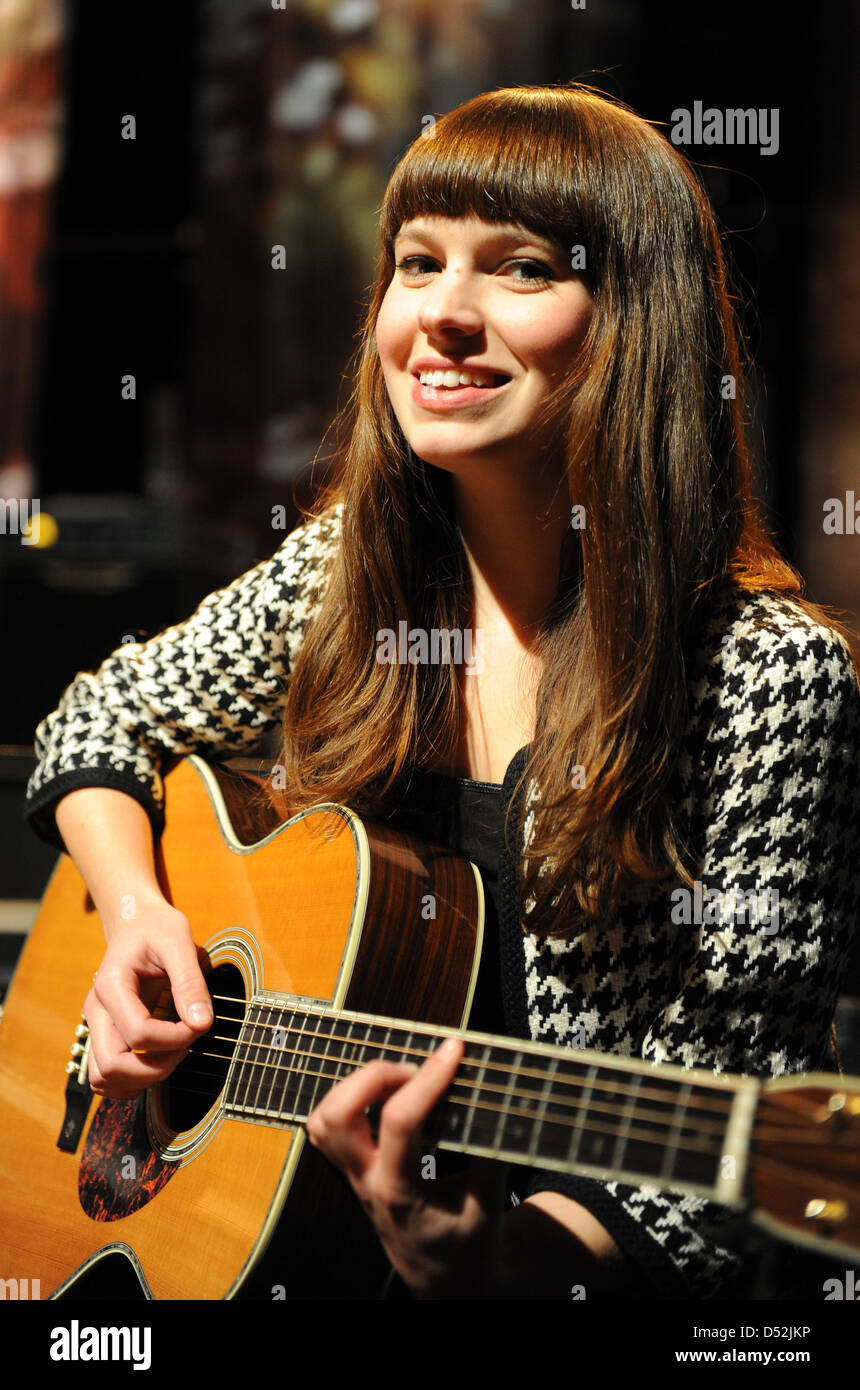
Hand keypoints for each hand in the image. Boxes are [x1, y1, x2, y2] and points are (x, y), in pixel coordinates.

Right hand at [84, 901, 212, 1099]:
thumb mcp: (178, 942)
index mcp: (111, 986)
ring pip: (104, 1079)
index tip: (199, 1024)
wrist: (135, 921)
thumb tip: (202, 1023)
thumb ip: (190, 982)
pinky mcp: (104, 1034)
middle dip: (156, 1067)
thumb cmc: (156, 927)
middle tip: (185, 1045)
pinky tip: (159, 1059)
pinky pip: (107, 1076)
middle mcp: (95, 1010)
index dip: (175, 1038)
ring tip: (173, 1053)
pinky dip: (133, 1080)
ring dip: (143, 1078)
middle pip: (112, 1066)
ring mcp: (96, 1025)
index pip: (139, 1034)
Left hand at [305, 1036, 507, 1297]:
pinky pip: (326, 1127)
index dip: (428, 1078)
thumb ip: (491, 1153)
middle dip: (376, 1076)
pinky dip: (348, 1099)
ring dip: (356, 1086)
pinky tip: (385, 1096)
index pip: (400, 1122)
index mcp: (400, 1194)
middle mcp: (366, 1183)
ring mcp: (352, 1178)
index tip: (455, 1050)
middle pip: (337, 1115)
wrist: (444, 1284)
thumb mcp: (488, 1206)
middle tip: (419, 1069)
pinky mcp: (350, 1172)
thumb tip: (500, 1098)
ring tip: (401, 1080)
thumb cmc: (467, 1248)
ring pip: (322, 1119)